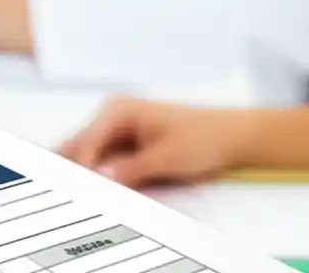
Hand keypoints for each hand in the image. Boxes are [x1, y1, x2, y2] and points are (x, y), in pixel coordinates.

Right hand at [59, 98, 258, 188]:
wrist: (231, 138)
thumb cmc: (204, 138)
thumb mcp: (166, 158)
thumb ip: (130, 170)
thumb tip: (100, 181)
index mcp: (117, 110)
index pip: (87, 141)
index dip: (81, 169)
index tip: (79, 192)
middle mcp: (111, 117)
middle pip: (80, 147)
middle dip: (77, 171)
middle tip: (77, 197)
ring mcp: (116, 132)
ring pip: (88, 157)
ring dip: (88, 176)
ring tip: (88, 197)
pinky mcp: (124, 148)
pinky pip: (104, 164)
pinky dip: (101, 179)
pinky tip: (102, 193)